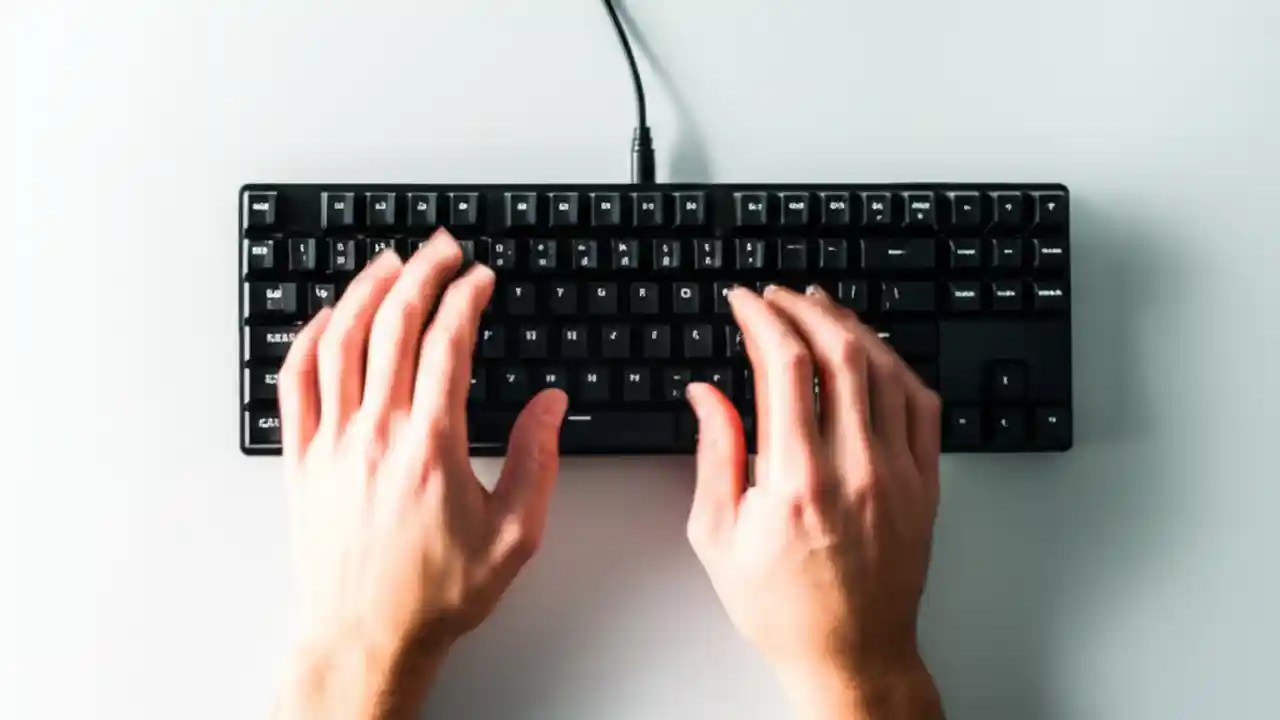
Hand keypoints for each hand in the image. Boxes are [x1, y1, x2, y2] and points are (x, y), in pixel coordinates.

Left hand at [272, 231, 567, 719]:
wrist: (367, 636)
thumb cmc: (435, 593)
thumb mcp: (514, 534)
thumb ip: (537, 461)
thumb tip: (550, 405)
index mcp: (431, 446)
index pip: (448, 344)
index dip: (466, 298)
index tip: (479, 279)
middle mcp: (376, 434)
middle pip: (393, 326)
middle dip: (421, 274)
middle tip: (440, 249)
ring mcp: (332, 443)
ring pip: (341, 342)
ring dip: (366, 292)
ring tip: (389, 264)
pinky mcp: (302, 459)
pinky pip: (296, 382)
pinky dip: (310, 339)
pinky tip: (328, 318)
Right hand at [685, 285, 942, 719]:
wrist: (850, 653)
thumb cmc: (781, 605)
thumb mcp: (718, 536)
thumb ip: (713, 454)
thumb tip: (706, 393)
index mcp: (795, 479)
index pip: (784, 365)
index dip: (761, 318)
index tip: (744, 301)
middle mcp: (854, 468)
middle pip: (840, 352)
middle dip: (803, 307)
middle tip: (778, 296)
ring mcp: (898, 473)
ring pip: (885, 369)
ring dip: (850, 326)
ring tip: (820, 307)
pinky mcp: (925, 483)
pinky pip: (923, 404)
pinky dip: (897, 365)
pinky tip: (874, 353)